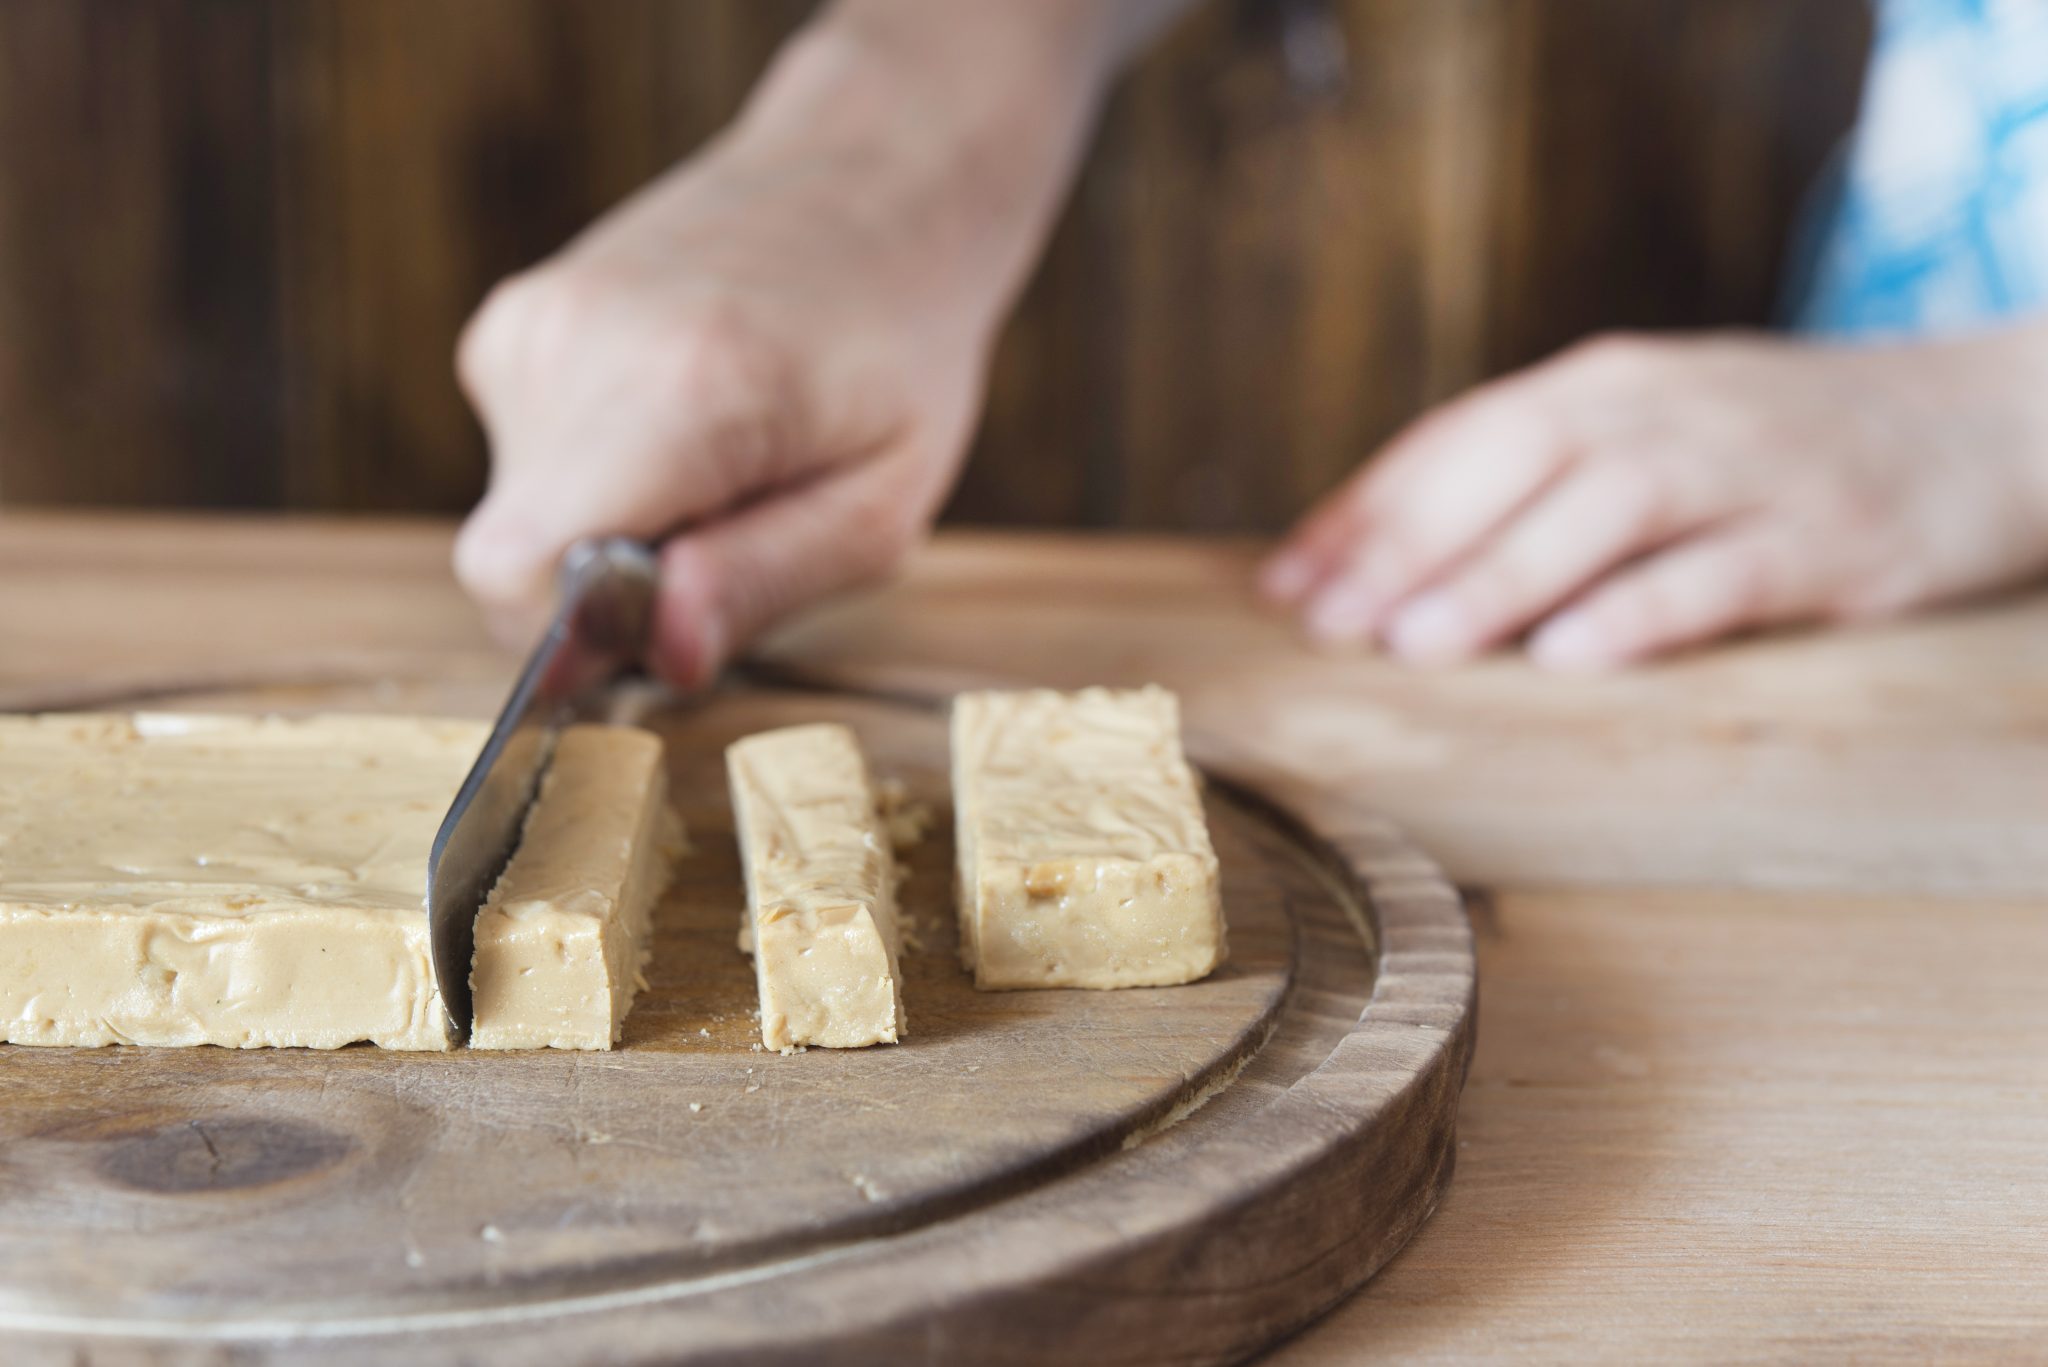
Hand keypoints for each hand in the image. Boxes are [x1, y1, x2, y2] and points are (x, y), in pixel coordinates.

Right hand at [454, 5, 1124, 684]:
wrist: (869, 192)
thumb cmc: (896, 355)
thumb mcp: (879, 503)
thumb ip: (763, 582)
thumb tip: (657, 656)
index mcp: (674, 393)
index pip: (517, 575)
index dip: (576, 641)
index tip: (665, 628)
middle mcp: (572, 345)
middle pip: (515, 566)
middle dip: (608, 597)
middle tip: (730, 534)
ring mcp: (528, 323)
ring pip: (517, 522)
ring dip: (607, 536)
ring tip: (718, 467)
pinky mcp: (510, 326)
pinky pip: (525, 469)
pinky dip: (594, 481)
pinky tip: (680, 429)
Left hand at [1261, 328, 2047, 669]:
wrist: (1972, 424)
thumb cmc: (1764, 449)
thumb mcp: (1642, 433)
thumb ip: (1527, 483)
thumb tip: (1374, 564)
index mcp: (1603, 385)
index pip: (1458, 439)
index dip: (1366, 510)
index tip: (1286, 584)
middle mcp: (1664, 409)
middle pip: (1515, 464)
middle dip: (1409, 544)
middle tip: (1329, 622)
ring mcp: (1748, 468)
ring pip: (1605, 512)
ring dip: (1502, 576)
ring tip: (1417, 643)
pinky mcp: (1827, 536)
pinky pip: (1723, 572)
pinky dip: (1643, 610)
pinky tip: (1572, 656)